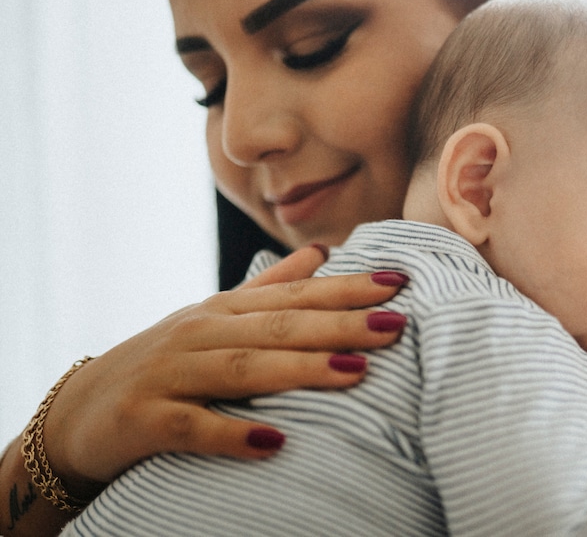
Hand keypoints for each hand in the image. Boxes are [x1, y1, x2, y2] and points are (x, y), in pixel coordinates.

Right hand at [41, 245, 408, 491]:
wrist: (76, 415)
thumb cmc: (164, 363)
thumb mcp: (215, 319)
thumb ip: (269, 288)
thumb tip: (321, 253)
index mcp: (223, 309)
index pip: (296, 296)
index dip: (348, 289)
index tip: (400, 282)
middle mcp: (199, 333)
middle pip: (279, 327)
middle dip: (340, 325)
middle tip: (395, 324)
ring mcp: (170, 374)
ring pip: (243, 369)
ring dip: (300, 370)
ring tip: (355, 372)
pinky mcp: (145, 420)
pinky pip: (193, 426)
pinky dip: (233, 434)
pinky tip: (276, 443)